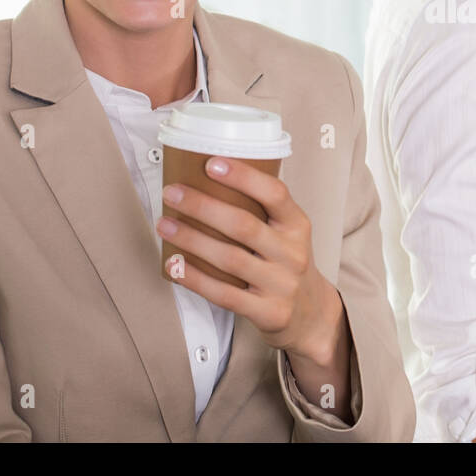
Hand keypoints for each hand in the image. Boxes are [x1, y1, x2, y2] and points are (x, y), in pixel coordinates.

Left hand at [158, 156, 346, 369]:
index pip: (275, 194)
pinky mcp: (268, 312)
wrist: (311, 313)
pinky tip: (174, 264)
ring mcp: (281, 284)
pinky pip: (224, 294)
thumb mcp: (288, 233)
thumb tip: (207, 179)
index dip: (244, 177)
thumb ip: (261, 211)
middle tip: (172, 193)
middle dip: (203, 206)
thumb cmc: (287, 262)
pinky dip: (195, 278)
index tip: (211, 163)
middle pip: (244, 226)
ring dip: (192, 239)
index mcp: (297, 225)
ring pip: (230, 259)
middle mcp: (293, 253)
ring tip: (165, 224)